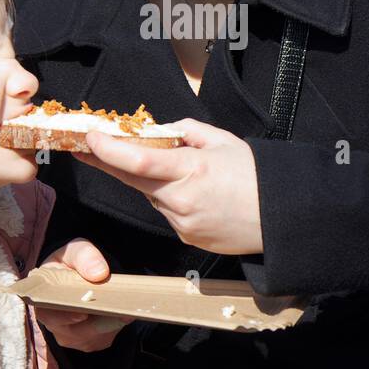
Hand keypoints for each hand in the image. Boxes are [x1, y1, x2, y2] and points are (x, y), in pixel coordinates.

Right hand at [35, 238, 135, 351]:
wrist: (78, 276)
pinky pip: (104, 338)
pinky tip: (126, 314)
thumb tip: (99, 273)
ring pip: (94, 336)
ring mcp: (72, 336)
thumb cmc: (71, 263)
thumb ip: (84, 256)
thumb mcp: (74, 250)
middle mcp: (54, 323)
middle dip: (99, 322)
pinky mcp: (89, 341)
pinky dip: (116, 326)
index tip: (83, 313)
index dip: (64, 317)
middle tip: (122, 313)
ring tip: (128, 311)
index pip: (48, 314)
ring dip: (112, 324)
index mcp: (42, 300)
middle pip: (76, 331)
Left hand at [71, 118, 263, 255]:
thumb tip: (160, 130)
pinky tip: (198, 196)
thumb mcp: (223, 140)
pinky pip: (168, 213)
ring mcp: (182, 223)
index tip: (89, 138)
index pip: (137, 161)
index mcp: (191, 169)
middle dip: (108, 161)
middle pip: (132, 180)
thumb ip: (186, 131)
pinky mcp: (187, 238)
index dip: (108, 150)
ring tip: (186, 174)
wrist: (281, 217)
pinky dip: (172, 200)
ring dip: (152, 183)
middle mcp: (182, 199)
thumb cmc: (256, 175)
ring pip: (152, 197)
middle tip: (87, 147)